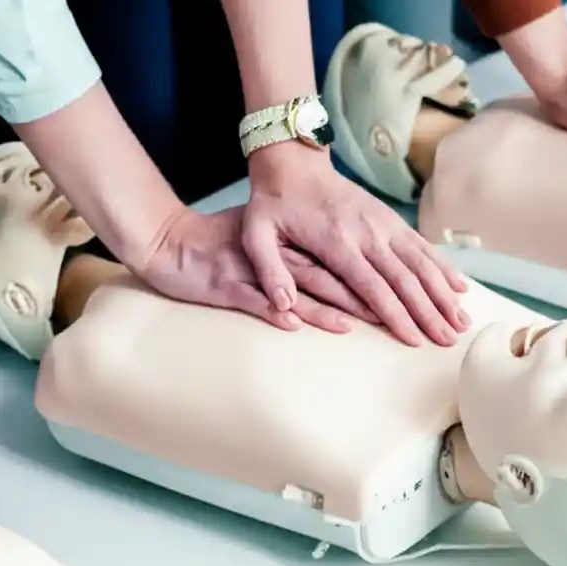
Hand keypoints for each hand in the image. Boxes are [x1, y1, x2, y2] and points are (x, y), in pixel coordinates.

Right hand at [137, 204, 376, 333]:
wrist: (170, 239)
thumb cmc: (219, 242)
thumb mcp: (264, 240)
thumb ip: (299, 253)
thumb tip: (340, 269)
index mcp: (289, 244)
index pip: (337, 261)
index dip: (370, 278)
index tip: (396, 296)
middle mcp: (276, 256)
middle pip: (326, 277)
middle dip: (361, 299)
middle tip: (390, 318)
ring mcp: (251, 271)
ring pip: (294, 289)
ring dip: (323, 308)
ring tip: (353, 325)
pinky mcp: (225, 286)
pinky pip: (251, 300)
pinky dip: (271, 312)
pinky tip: (292, 326)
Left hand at [244, 143, 468, 346]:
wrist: (293, 164)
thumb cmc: (273, 204)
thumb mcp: (256, 234)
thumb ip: (269, 270)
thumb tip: (282, 306)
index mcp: (338, 243)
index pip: (374, 286)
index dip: (396, 314)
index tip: (415, 339)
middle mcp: (368, 234)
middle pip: (406, 279)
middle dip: (430, 312)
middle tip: (449, 340)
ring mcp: (383, 225)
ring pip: (422, 264)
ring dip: (444, 294)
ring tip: (461, 321)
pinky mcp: (389, 220)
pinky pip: (422, 246)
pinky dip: (443, 267)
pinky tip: (459, 286)